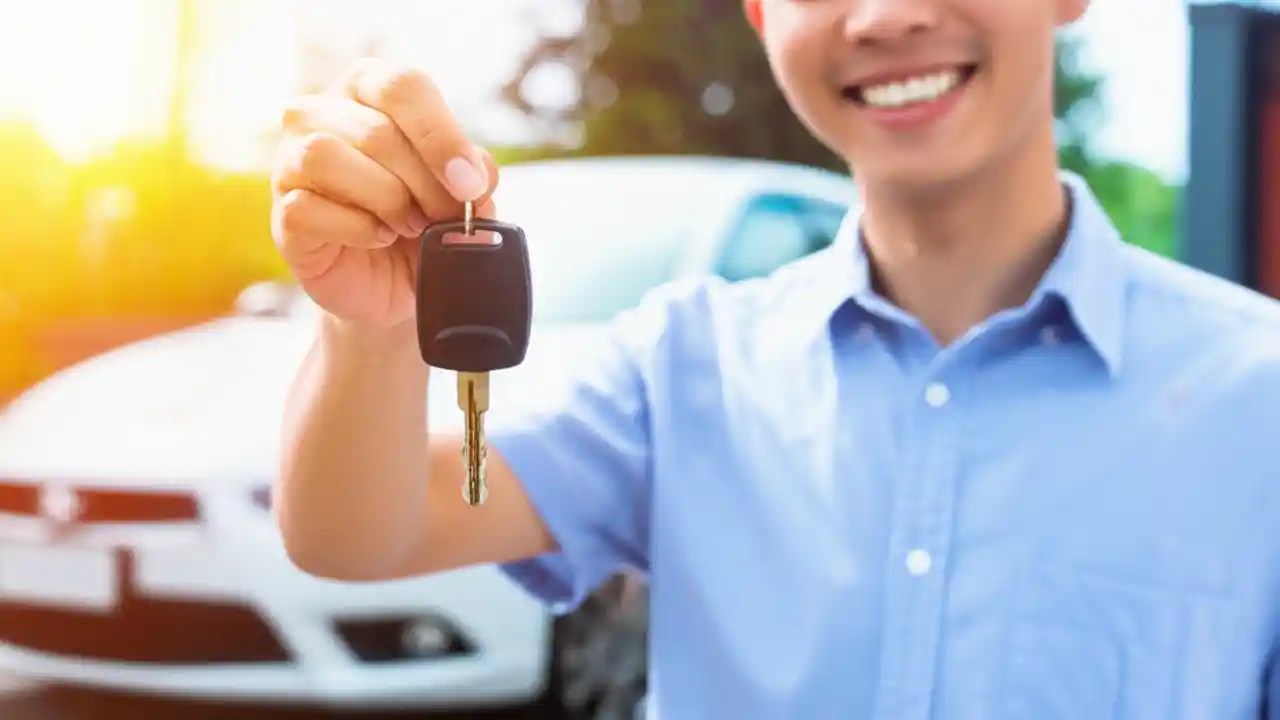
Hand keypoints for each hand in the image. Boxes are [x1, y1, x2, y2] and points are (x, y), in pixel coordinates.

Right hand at [271, 58, 498, 328]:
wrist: (396, 283)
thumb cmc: (425, 221)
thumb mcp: (463, 194)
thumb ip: (476, 174)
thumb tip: (475, 175)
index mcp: (369, 88)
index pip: (402, 87)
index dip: (440, 135)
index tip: (469, 183)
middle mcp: (321, 112)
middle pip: (375, 131)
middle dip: (423, 183)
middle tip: (442, 217)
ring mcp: (291, 160)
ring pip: (326, 156)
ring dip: (385, 199)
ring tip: (407, 225)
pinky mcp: (282, 212)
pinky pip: (306, 207)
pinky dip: (356, 228)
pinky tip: (379, 237)